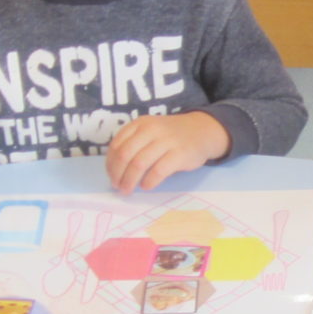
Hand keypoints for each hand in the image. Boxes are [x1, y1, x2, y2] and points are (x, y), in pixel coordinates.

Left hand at [106, 112, 229, 193]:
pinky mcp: (180, 154)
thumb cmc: (171, 136)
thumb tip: (115, 170)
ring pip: (139, 164)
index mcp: (140, 124)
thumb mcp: (150, 131)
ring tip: (128, 190)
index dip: (110, 163)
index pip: (117, 144)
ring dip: (130, 180)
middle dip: (117, 174)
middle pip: (125, 155)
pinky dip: (149, 182)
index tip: (111, 176)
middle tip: (117, 186)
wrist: (202, 131)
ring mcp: (166, 141)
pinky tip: (146, 186)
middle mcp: (151, 130)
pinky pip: (158, 171)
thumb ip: (133, 144)